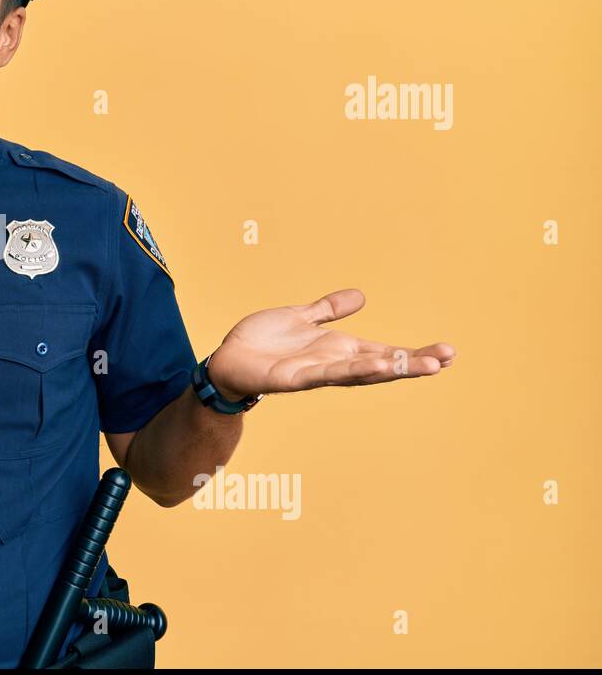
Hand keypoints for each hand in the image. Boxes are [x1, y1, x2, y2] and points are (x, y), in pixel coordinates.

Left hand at [204, 288, 454, 400]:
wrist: (227, 359)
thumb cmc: (262, 342)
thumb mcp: (301, 318)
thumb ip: (329, 310)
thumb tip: (361, 296)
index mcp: (337, 350)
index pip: (384, 352)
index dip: (413, 353)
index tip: (447, 352)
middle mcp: (332, 364)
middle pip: (381, 365)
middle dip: (413, 363)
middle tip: (448, 360)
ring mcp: (316, 373)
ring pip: (361, 373)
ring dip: (392, 370)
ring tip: (425, 366)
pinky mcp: (294, 378)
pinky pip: (328, 375)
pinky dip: (353, 371)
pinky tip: (378, 367)